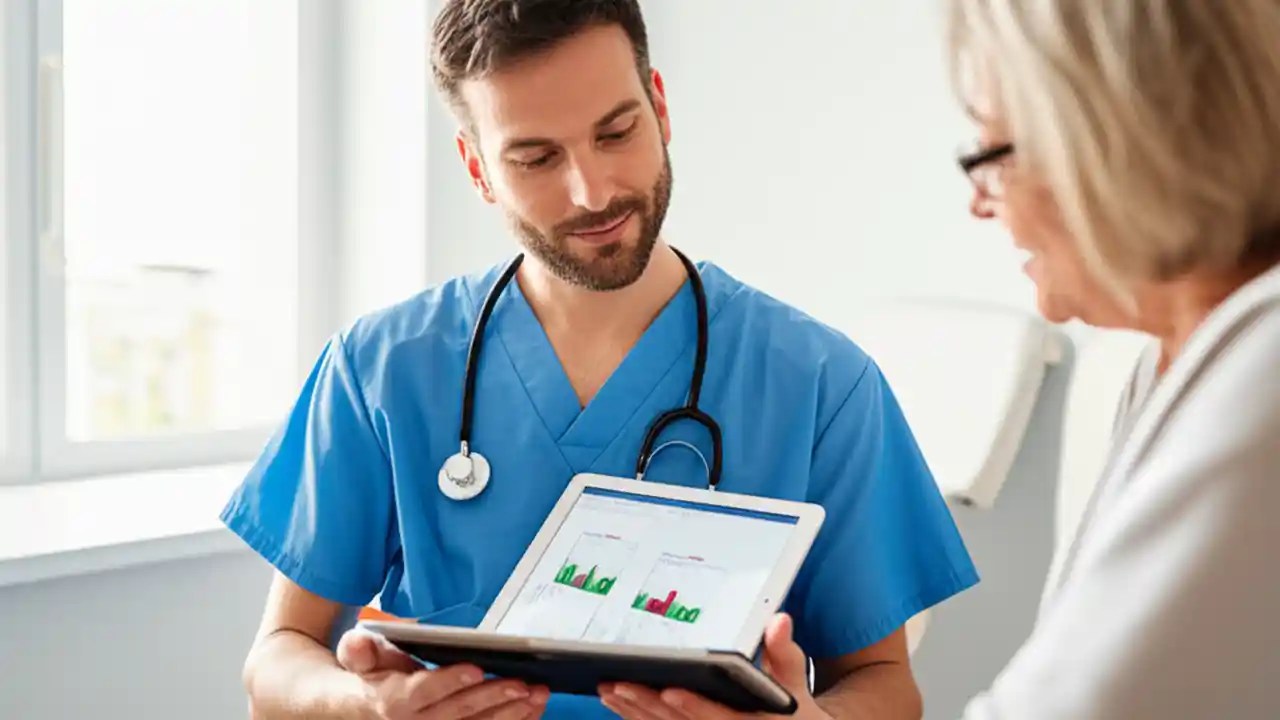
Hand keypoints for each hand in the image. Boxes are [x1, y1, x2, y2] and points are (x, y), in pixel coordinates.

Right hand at [336, 628, 549, 718]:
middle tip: (521, 683)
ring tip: (536, 695)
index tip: (475, 668)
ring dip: (510, 715)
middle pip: (457, 714)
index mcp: (393, 702)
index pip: (422, 693)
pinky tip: (533, 709)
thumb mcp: (358, 658)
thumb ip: (360, 650)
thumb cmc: (373, 676)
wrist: (364, 709)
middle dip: (492, 698)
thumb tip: (357, 642)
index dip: (449, 682)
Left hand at [598, 614, 830, 719]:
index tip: (670, 690)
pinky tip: (616, 700)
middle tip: (619, 683)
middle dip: (647, 705)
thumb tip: (779, 620)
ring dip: (633, 711)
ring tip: (608, 688)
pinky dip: (636, 717)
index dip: (695, 706)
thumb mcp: (794, 683)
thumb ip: (783, 653)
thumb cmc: (791, 709)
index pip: (720, 718)